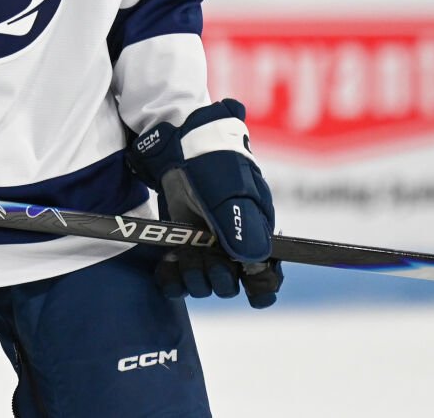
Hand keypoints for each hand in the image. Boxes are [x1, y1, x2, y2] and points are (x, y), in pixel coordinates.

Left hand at [128, 100, 282, 307]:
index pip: (266, 279)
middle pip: (230, 285)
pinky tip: (167, 264)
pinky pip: (177, 278)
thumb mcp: (232, 192)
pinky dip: (171, 278)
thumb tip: (256, 260)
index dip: (260, 289)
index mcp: (255, 236)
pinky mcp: (180, 245)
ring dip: (193, 275)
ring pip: (203, 284)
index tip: (249, 289)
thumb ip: (243, 226)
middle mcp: (231, 248)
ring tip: (184, 253)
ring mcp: (204, 248)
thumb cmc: (215, 166)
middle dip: (218, 277)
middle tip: (207, 256)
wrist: (180, 145)